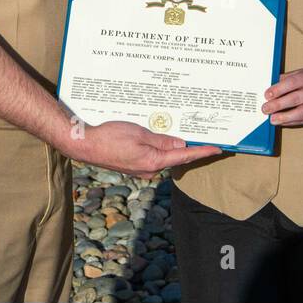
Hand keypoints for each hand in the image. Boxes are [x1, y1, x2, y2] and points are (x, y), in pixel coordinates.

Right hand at [67, 120, 222, 178]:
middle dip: (190, 148)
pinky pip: (153, 156)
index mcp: (154, 161)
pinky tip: (162, 138)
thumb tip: (180, 144)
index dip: (202, 152)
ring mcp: (141, 169)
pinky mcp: (133, 164)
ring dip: (174, 147)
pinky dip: (161, 147)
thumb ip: (161, 139)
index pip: (185, 156)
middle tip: (205, 138)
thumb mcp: (139, 133)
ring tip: (185, 135)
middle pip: (176, 158)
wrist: (85, 145)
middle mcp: (150, 169)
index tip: (218, 149)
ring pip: (164, 156)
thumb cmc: (109, 137)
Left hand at [263, 67, 302, 126]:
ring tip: (272, 119)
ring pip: (301, 113)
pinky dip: (291, 122)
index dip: (279, 89)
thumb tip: (269, 86)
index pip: (292, 83)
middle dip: (278, 105)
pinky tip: (281, 122)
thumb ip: (287, 78)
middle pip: (295, 99)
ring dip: (285, 117)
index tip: (267, 95)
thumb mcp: (302, 72)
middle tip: (265, 109)